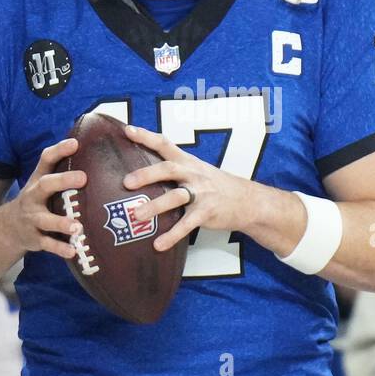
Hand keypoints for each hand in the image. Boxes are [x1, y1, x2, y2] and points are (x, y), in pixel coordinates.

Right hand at [4, 137, 86, 261]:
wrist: (6, 228)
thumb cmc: (37, 201)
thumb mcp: (43, 184)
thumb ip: (62, 173)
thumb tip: (96, 154)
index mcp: (38, 180)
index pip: (46, 159)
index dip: (59, 150)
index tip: (75, 143)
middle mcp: (33, 197)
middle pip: (45, 185)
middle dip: (62, 180)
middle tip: (83, 177)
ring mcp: (32, 218)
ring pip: (45, 220)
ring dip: (61, 223)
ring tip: (78, 226)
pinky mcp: (34, 238)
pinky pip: (47, 244)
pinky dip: (60, 248)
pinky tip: (73, 251)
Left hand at [121, 123, 253, 252]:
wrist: (247, 201)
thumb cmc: (215, 185)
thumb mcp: (197, 170)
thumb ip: (174, 169)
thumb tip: (141, 172)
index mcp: (188, 162)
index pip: (165, 144)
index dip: (146, 136)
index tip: (128, 130)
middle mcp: (193, 174)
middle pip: (168, 169)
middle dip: (147, 175)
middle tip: (127, 182)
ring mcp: (201, 193)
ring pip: (176, 197)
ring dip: (155, 206)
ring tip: (137, 216)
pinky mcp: (207, 213)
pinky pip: (187, 224)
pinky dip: (172, 235)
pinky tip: (158, 245)